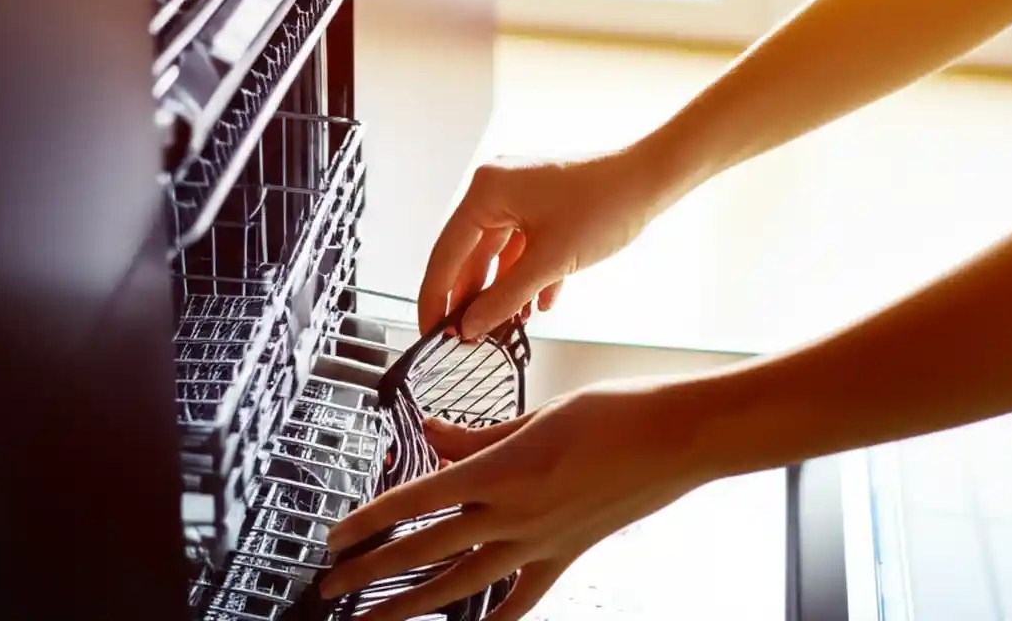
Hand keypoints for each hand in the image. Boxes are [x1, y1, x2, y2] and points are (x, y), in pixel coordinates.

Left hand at [318, 380, 712, 620]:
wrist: (677, 437)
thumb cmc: (614, 412)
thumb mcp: (536, 412)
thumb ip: (477, 434)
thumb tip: (432, 435)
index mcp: (500, 470)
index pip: (415, 500)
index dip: (369, 521)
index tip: (335, 536)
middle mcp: (514, 515)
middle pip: (426, 550)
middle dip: (372, 570)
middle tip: (334, 584)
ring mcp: (540, 542)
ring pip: (463, 584)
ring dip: (413, 603)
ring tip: (377, 619)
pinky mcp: (567, 555)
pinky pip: (522, 597)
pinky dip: (495, 618)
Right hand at [418, 147, 675, 337]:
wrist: (653, 179)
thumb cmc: (606, 205)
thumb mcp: (550, 262)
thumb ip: (504, 298)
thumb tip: (471, 327)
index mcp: (486, 191)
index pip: (446, 253)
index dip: (436, 297)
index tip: (430, 331)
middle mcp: (496, 188)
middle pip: (470, 255)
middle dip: (474, 299)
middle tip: (466, 338)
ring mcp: (520, 195)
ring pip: (499, 255)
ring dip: (503, 291)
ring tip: (506, 328)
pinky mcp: (543, 205)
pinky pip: (523, 247)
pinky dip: (527, 277)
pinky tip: (539, 306)